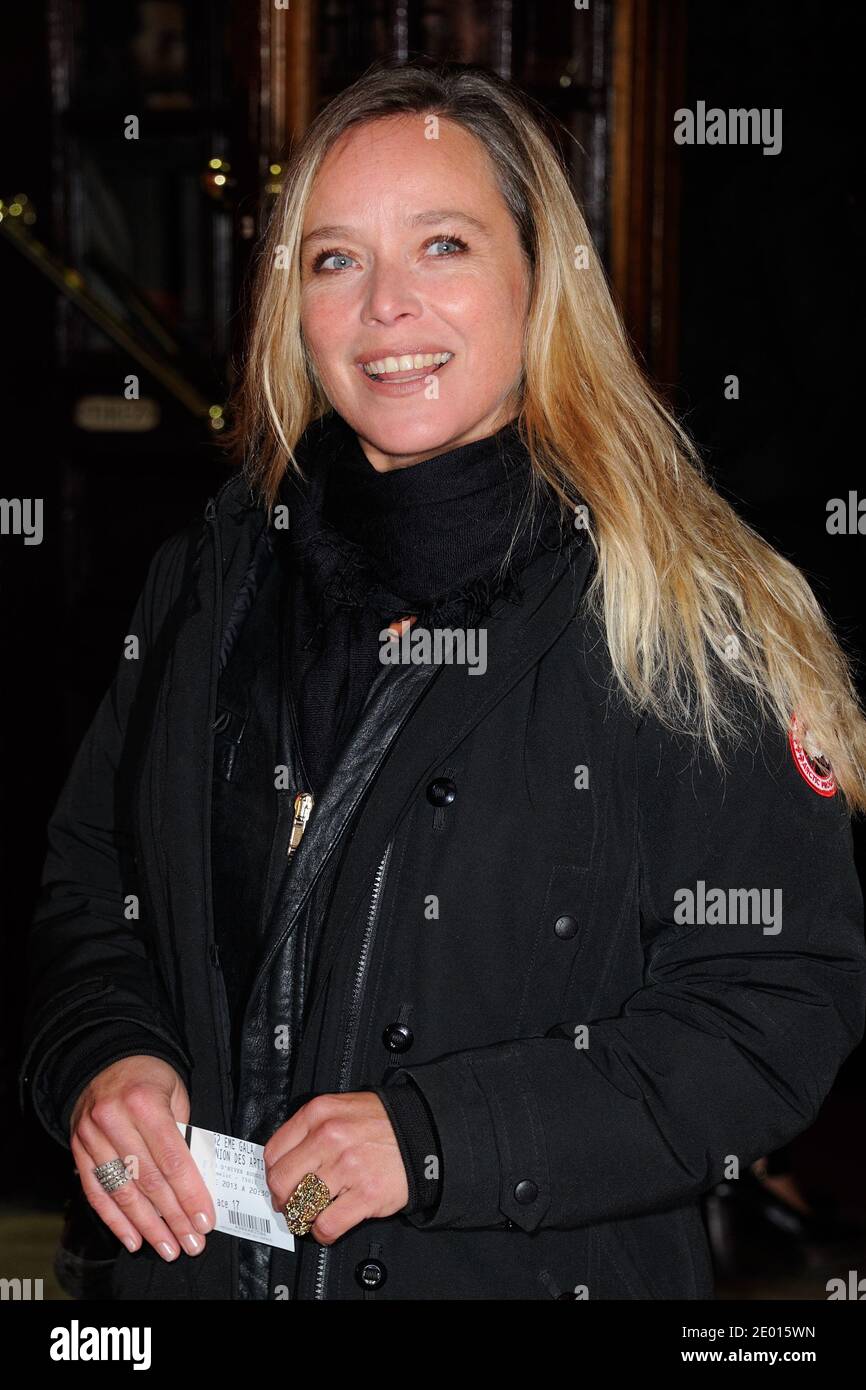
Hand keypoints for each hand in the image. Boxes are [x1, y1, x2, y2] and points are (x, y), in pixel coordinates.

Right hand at [70, 1056, 214, 1261]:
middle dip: (173, 1217)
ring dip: (146, 1226)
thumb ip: (185, 1134)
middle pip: (148, 1180)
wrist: (108, 1059)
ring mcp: (91, 1136)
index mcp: (144, 1103)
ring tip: (167, 1247)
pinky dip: (115, 1219)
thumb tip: (198, 1182)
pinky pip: (96, 1191)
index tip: (204, 1220)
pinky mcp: (78, 1149)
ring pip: (122, 1191)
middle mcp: (114, 1120)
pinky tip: (133, 1238)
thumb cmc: (149, 1079)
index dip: (189, 1194)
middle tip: (190, 1243)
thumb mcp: (176, 1094)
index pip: (172, 1159)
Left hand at [263, 1092, 408, 1243]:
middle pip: (281, 1181)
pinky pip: (326, 1225)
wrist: (424, 1132)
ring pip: (301, 1205)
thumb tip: (285, 1160)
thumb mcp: (342, 1109)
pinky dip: (322, 1233)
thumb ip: (312, 1128)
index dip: (272, 1174)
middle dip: (283, 1199)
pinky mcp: (365, 1194)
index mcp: (319, 1114)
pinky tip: (328, 1227)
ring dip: (303, 1217)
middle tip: (290, 1204)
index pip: (274, 1152)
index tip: (280, 1183)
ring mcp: (347, 1166)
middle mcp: (330, 1137)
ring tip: (311, 1215)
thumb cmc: (383, 1123)